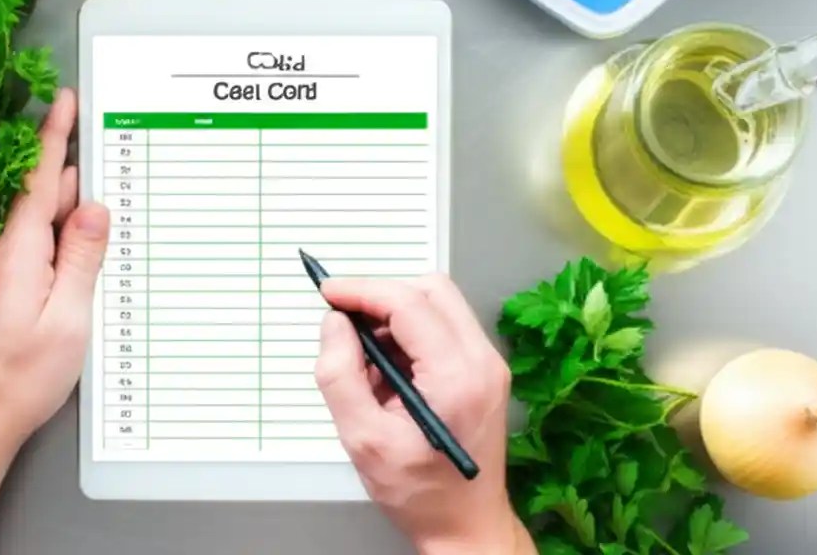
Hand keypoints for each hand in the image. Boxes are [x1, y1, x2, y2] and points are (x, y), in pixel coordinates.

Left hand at [0, 88, 108, 443]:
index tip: (65, 100)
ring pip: (34, 223)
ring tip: (98, 235)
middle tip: (111, 177)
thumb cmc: (23, 376)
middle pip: (38, 199)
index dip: (53, 135)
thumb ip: (82, 257)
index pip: (36, 179)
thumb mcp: (70, 316)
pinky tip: (74, 263)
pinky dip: (53, 241)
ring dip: (65, 217)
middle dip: (73, 184)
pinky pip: (27, 245)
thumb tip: (94, 206)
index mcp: (15, 253)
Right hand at [315, 275, 534, 554]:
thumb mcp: (363, 440)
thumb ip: (340, 376)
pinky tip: (388, 374)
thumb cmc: (421, 494)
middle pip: (430, 290)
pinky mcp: (484, 371)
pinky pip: (443, 328)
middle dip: (381, 296)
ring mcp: (488, 365)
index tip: (329, 293)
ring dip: (394, 317)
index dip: (362, 290)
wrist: (466, 526)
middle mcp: (482, 362)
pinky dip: (409, 335)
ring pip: (438, 304)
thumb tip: (334, 325)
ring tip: (367, 365)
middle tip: (346, 323)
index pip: (408, 303)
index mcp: (457, 377)